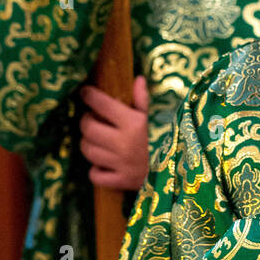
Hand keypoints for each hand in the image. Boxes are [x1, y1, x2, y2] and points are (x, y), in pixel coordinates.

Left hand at [78, 76, 149, 190]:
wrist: (174, 173)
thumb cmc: (160, 140)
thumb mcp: (151, 118)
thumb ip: (142, 99)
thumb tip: (138, 78)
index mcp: (133, 123)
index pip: (102, 104)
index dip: (89, 96)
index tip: (85, 92)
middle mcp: (125, 143)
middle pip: (88, 128)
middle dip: (86, 121)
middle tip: (91, 120)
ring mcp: (121, 164)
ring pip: (88, 150)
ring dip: (89, 144)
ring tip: (97, 141)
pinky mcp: (120, 181)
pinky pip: (94, 175)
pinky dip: (96, 170)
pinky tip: (103, 164)